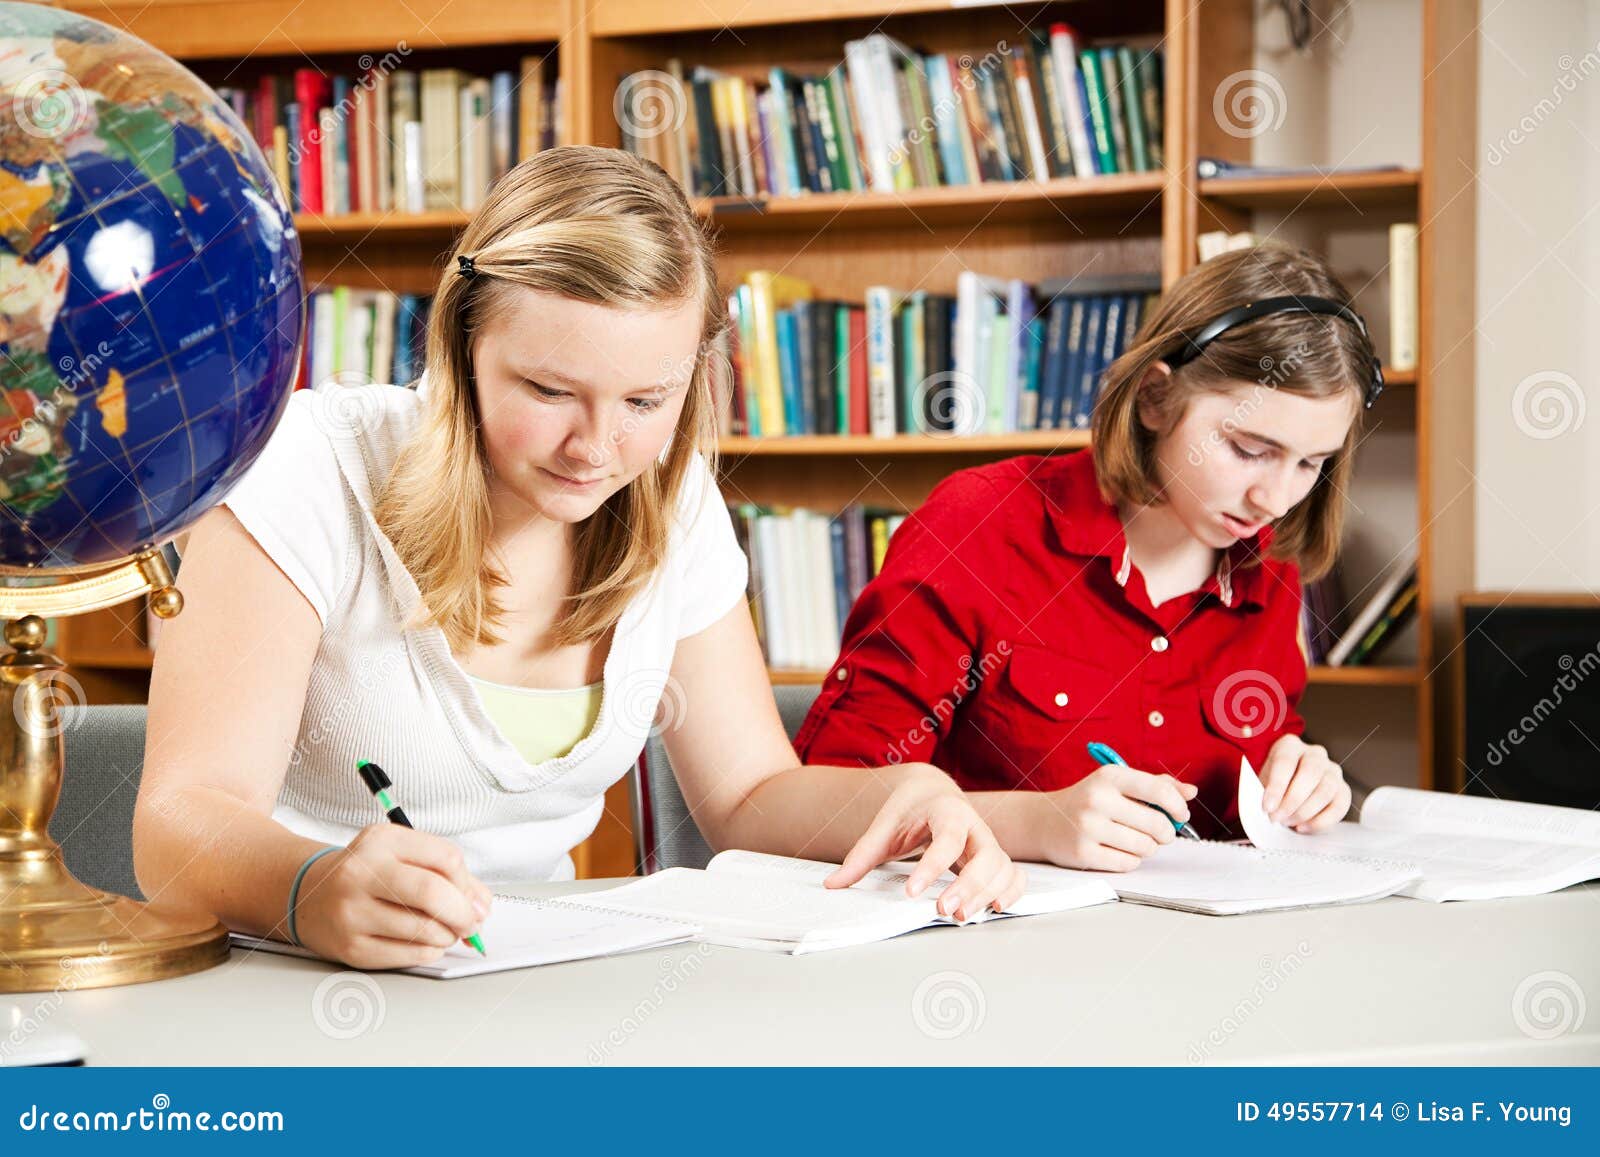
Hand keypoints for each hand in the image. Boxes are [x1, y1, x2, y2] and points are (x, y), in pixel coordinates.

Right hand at [292, 824, 493, 969]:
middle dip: (463, 914)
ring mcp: (352, 910)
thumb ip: (449, 874)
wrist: (309, 894)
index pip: (446, 858)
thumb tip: (482, 906)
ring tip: (445, 932)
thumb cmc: (367, 874)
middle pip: (433, 893)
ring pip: (423, 929)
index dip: (468, 883)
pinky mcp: (350, 945)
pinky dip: (429, 952)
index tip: (473, 899)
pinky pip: (407, 955)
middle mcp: (362, 872)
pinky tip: (425, 943)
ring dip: (447, 936)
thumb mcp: (403, 856)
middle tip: (470, 923)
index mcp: (382, 840)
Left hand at [825, 765, 1025, 921]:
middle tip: (943, 910)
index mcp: (946, 810)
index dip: (932, 867)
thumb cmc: (908, 810)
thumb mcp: (883, 827)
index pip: (946, 838)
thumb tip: (832, 884)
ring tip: (961, 917)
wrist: (932, 791)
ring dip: (986, 895)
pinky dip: (1011, 892)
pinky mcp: (995, 857)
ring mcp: (988, 842)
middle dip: (968, 886)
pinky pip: (1014, 875)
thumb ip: (860, 857)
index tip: (913, 893)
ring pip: (1002, 868)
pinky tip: (994, 909)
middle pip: (985, 856)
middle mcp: (974, 825)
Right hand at [1037, 764, 1198, 870]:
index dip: (1178, 806)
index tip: (1181, 815)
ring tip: (1133, 840)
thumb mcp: (1117, 784)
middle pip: (1157, 824)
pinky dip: (1130, 860)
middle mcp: (1097, 799)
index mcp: (1109, 776)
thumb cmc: (1090, 801)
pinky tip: (1117, 850)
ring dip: (1147, 848)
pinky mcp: (1082, 853)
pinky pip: (1128, 864)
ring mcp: (1088, 827)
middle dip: (1165, 833)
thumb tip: (1191, 792)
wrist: (1044, 821)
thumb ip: (1155, 785)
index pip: (1159, 790)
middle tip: (1160, 833)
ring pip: (1146, 847)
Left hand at [1259, 734, 1350, 832]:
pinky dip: (1321, 821)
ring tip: (1288, 822)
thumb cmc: (1274, 784)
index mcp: (1290, 745)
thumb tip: (1267, 810)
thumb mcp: (1262, 782)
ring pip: (1325, 790)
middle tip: (1277, 818)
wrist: (1288, 788)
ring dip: (1305, 811)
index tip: (1267, 807)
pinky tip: (1304, 827)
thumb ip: (1262, 792)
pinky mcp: (1343, 790)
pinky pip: (1339, 806)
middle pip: (1310, 773)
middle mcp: (1315, 754)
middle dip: (1292, 800)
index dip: (1276, 786)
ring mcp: (1333, 771)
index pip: (1285, 761)